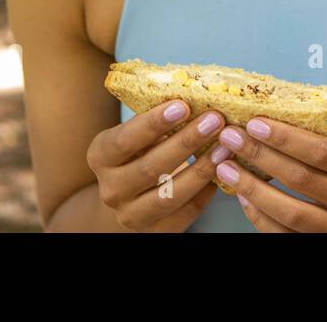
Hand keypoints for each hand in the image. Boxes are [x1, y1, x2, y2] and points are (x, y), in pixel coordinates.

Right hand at [86, 100, 234, 231]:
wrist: (131, 198)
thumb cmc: (141, 152)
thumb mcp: (138, 135)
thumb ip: (157, 120)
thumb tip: (197, 93)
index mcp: (101, 156)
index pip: (125, 139)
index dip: (154, 122)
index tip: (183, 105)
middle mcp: (110, 189)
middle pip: (150, 167)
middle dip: (186, 142)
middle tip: (215, 120)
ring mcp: (130, 215)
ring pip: (169, 194)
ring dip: (202, 169)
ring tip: (225, 147)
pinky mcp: (155, 233)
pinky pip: (186, 213)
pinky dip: (206, 192)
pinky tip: (223, 171)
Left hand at [215, 118, 326, 231]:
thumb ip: (320, 136)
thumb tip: (265, 117)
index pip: (322, 151)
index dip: (285, 137)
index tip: (254, 123)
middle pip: (301, 179)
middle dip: (260, 156)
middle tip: (230, 138)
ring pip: (290, 212)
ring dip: (252, 188)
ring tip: (225, 168)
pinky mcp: (326, 247)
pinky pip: (284, 235)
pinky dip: (259, 215)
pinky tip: (242, 195)